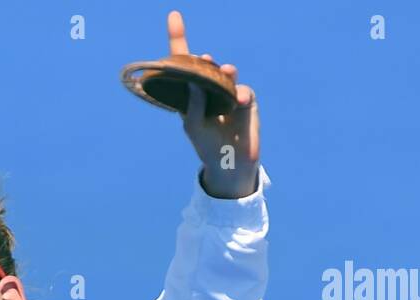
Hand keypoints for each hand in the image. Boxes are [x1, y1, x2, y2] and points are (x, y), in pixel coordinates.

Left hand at [166, 10, 260, 197]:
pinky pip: (243, 90)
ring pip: (225, 74)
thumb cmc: (206, 145)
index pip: (181, 63)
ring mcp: (227, 93)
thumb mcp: (193, 126)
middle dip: (203, 60)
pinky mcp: (245, 101)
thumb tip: (195, 79)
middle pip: (204, 65)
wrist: (229, 164)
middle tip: (201, 59)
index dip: (178, 38)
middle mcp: (208, 89)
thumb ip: (193, 104)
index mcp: (189, 93)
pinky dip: (239, 93)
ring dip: (224, 73)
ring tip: (226, 72)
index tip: (174, 15)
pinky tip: (238, 99)